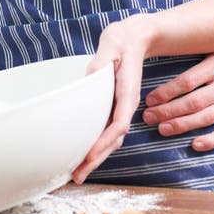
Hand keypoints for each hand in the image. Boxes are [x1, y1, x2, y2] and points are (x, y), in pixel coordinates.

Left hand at [72, 15, 149, 183]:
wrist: (136, 38)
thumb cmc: (122, 40)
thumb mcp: (112, 44)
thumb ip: (103, 58)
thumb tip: (91, 75)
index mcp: (128, 92)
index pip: (119, 123)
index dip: (104, 142)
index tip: (90, 155)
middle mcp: (127, 103)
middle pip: (115, 138)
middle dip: (97, 158)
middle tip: (78, 175)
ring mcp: (122, 106)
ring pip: (112, 138)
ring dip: (97, 156)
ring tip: (79, 172)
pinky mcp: (116, 106)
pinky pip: (108, 130)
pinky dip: (98, 145)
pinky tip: (86, 153)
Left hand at [142, 47, 213, 151]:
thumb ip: (196, 57)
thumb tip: (164, 58)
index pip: (187, 81)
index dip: (166, 92)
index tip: (149, 100)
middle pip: (193, 101)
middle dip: (168, 111)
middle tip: (149, 117)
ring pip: (206, 117)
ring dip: (183, 125)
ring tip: (162, 129)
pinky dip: (212, 139)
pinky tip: (195, 145)